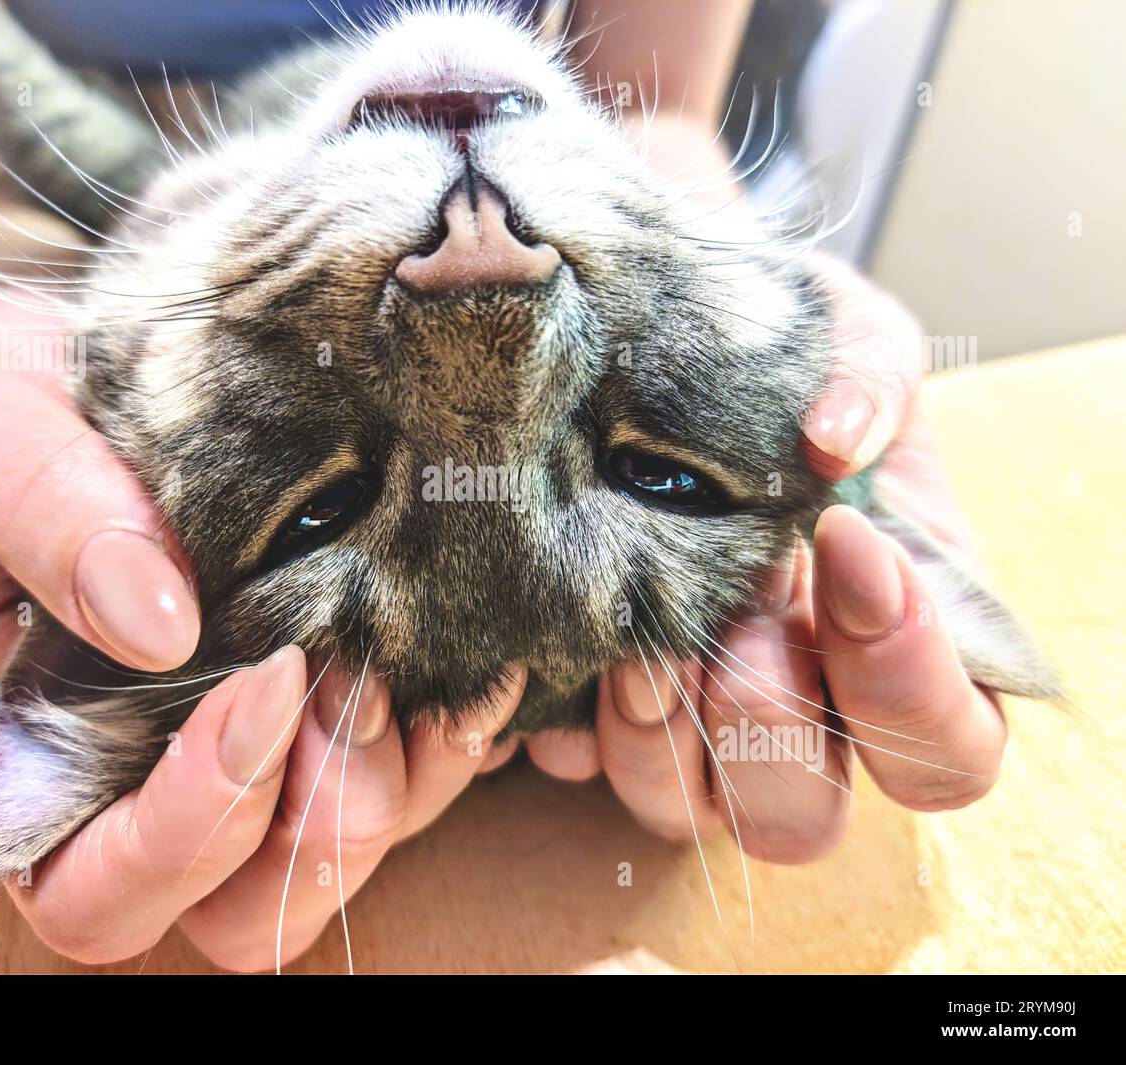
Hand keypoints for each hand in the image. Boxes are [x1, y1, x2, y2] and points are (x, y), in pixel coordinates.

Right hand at [0, 298, 525, 970]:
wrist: (150, 332)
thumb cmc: (52, 379)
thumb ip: (40, 504)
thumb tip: (152, 624)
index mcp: (40, 746)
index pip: (94, 886)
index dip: (181, 831)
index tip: (260, 685)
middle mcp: (153, 776)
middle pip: (238, 915)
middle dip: (305, 825)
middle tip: (340, 682)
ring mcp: (265, 750)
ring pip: (339, 861)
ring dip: (389, 787)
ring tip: (396, 660)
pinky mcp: (347, 707)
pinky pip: (422, 782)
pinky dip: (457, 739)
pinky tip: (476, 660)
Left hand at [577, 255, 1006, 860]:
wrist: (644, 344)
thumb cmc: (771, 354)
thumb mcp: (842, 337)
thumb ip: (869, 377)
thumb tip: (838, 436)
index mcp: (891, 644)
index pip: (948, 744)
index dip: (909, 680)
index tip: (846, 546)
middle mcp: (788, 704)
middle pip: (802, 815)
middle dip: (767, 727)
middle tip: (742, 625)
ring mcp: (681, 718)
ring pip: (681, 806)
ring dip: (656, 739)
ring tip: (635, 645)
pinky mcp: (583, 702)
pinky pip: (569, 761)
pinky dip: (556, 720)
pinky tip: (548, 646)